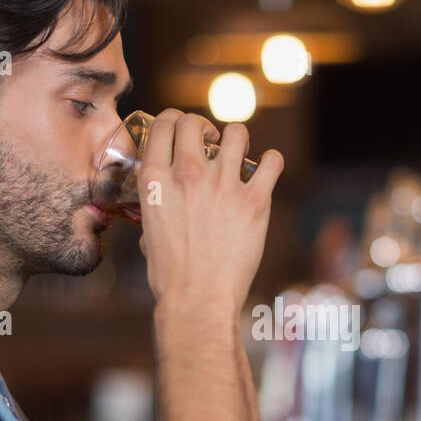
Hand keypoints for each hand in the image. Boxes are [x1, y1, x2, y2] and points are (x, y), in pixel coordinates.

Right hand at [136, 109, 284, 314]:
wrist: (198, 299)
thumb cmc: (170, 275)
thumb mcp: (147, 231)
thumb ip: (156, 206)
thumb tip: (163, 200)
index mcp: (155, 179)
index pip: (163, 124)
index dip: (175, 121)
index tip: (184, 131)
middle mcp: (187, 173)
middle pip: (195, 122)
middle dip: (204, 128)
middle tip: (212, 144)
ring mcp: (223, 185)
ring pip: (236, 132)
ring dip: (237, 139)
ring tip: (240, 154)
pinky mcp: (255, 201)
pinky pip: (272, 162)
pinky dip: (272, 162)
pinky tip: (267, 171)